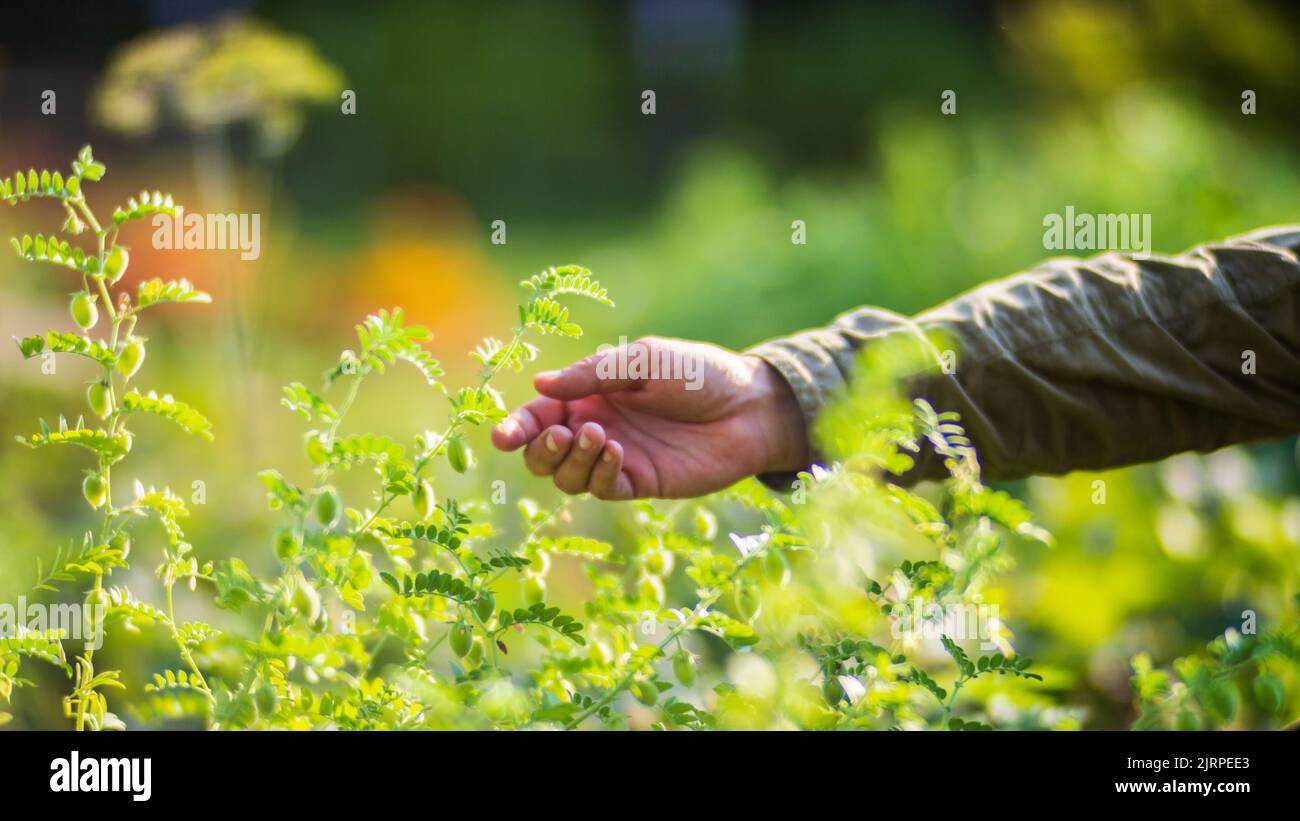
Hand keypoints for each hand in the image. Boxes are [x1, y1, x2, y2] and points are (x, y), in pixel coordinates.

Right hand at [490, 337, 808, 498]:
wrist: (749, 407)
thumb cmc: (698, 373)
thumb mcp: (644, 361)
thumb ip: (593, 374)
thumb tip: (540, 385)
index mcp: (589, 394)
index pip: (538, 414)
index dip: (516, 426)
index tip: (503, 436)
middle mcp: (595, 427)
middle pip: (541, 453)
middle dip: (538, 448)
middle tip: (559, 433)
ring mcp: (616, 458)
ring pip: (566, 475)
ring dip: (570, 459)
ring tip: (599, 435)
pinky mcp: (639, 482)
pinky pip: (601, 488)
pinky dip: (598, 473)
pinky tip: (617, 451)